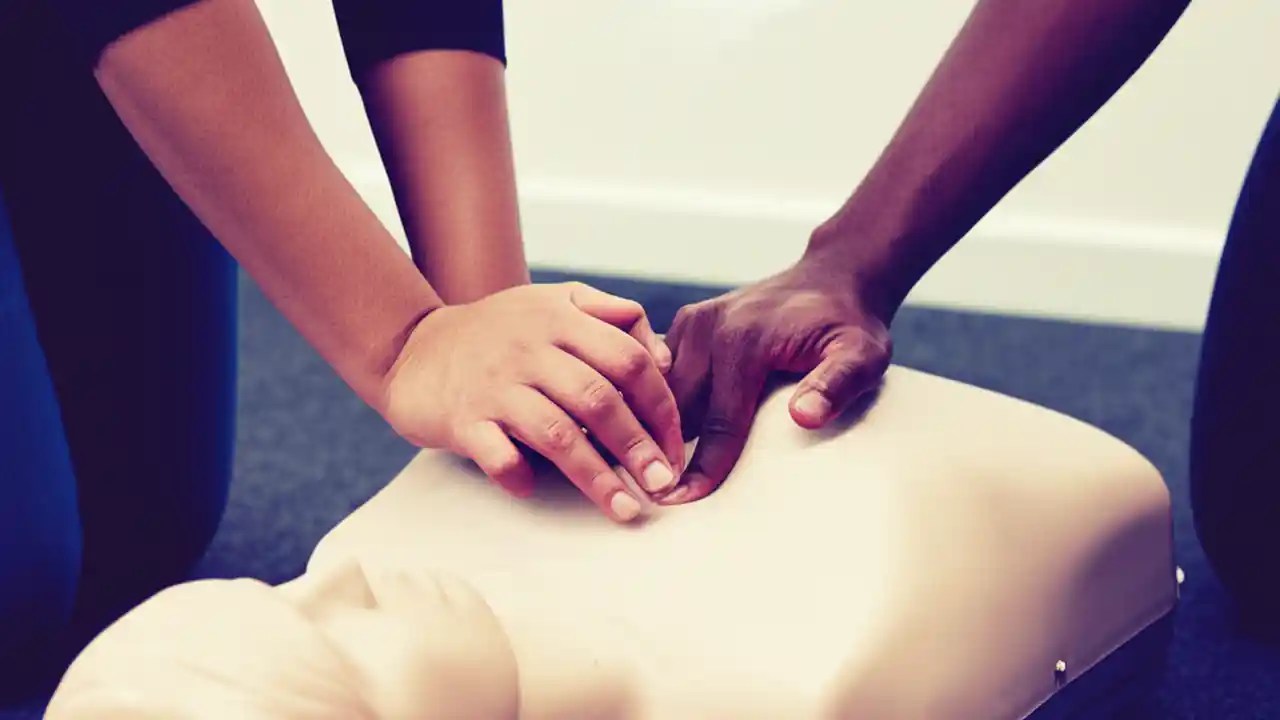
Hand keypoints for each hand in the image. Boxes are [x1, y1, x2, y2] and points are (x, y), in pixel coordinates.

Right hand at [378, 282, 683, 522]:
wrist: (413, 346)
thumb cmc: (501, 331)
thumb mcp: (556, 302)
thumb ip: (613, 317)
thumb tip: (664, 359)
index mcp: (561, 320)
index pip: (627, 360)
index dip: (660, 405)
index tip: (673, 446)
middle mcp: (529, 349)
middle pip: (598, 399)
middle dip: (637, 446)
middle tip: (661, 483)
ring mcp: (495, 386)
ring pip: (556, 433)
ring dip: (596, 475)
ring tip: (624, 508)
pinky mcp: (462, 419)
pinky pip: (496, 454)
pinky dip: (517, 474)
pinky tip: (532, 488)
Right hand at [659, 258, 892, 503]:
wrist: (834, 277)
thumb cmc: (850, 325)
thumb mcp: (863, 355)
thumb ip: (837, 385)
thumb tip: (805, 417)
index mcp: (745, 340)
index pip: (719, 421)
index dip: (702, 467)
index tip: (681, 502)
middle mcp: (710, 327)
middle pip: (678, 406)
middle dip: (663, 451)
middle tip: (653, 496)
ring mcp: (694, 322)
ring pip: (662, 389)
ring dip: (653, 426)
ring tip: (646, 471)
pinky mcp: (687, 323)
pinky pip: (663, 371)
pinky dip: (655, 400)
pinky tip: (652, 431)